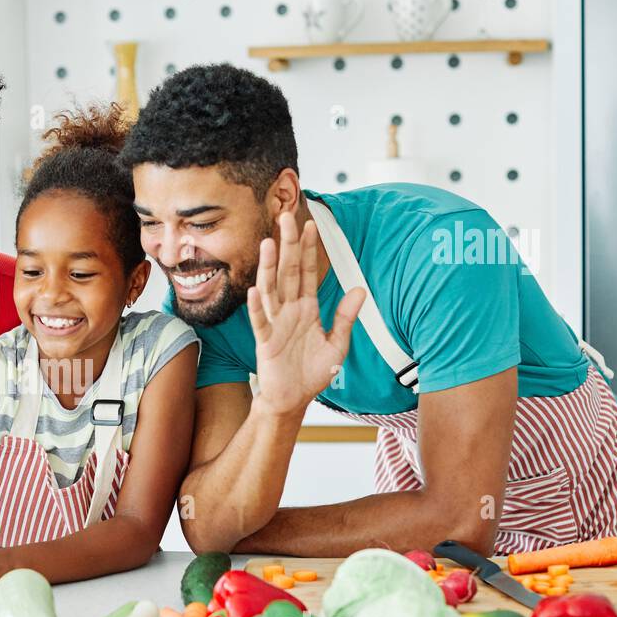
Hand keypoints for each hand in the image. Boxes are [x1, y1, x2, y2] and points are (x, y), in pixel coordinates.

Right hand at [248, 212, 365, 415]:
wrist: (293, 399)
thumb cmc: (312, 373)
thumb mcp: (337, 344)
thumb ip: (346, 317)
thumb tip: (360, 289)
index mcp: (306, 308)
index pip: (307, 272)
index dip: (309, 249)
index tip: (310, 224)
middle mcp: (288, 311)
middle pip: (287, 272)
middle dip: (287, 245)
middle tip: (286, 217)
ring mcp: (275, 324)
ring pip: (271, 290)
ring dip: (269, 267)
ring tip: (269, 243)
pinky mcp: (265, 342)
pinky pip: (260, 322)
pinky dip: (256, 306)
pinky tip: (255, 290)